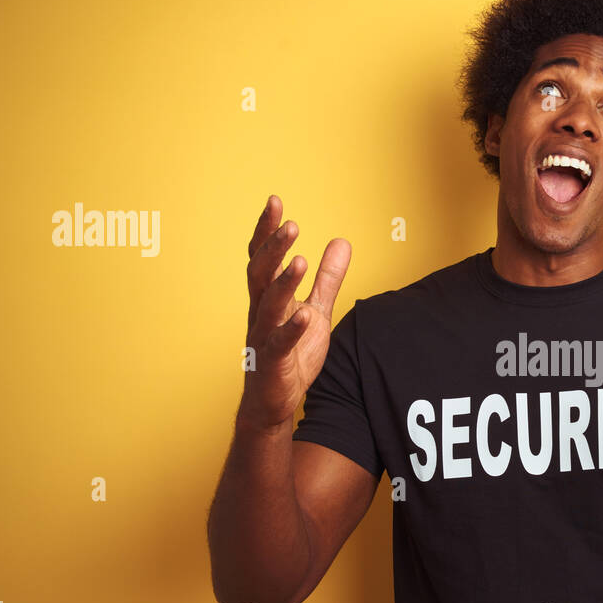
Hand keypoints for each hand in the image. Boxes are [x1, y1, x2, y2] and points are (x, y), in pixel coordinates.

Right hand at [239, 195, 351, 432]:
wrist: (274, 401)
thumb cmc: (291, 355)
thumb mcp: (317, 310)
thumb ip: (328, 279)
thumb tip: (342, 242)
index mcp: (269, 297)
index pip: (263, 257)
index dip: (267, 230)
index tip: (276, 201)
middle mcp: (261, 312)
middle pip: (260, 274)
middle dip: (272, 248)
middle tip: (290, 224)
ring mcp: (263, 337)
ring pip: (268, 305)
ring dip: (283, 283)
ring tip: (299, 259)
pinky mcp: (272, 362)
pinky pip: (279, 344)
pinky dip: (291, 329)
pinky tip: (305, 316)